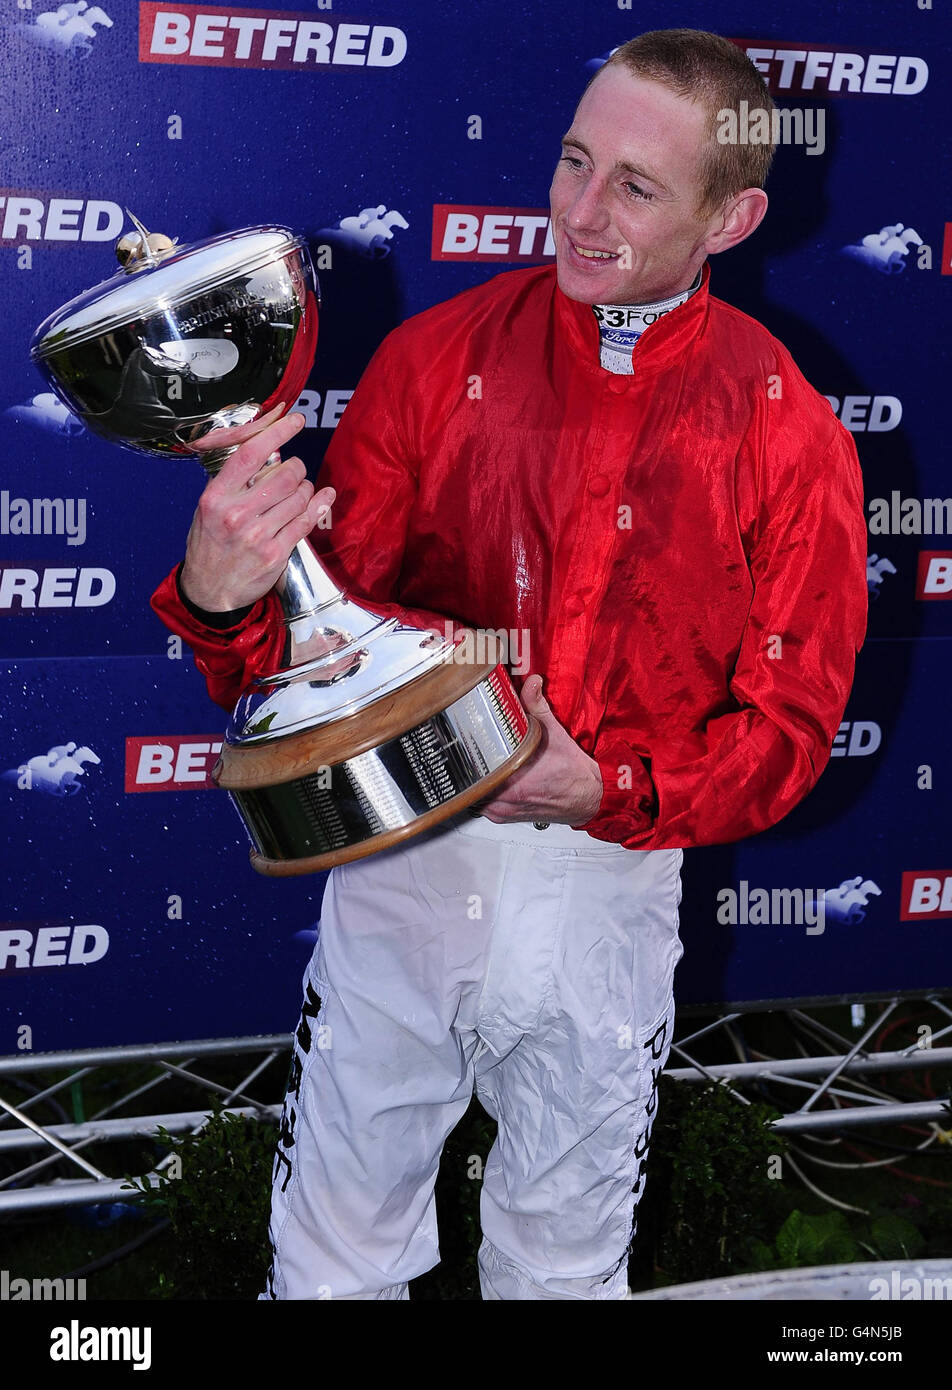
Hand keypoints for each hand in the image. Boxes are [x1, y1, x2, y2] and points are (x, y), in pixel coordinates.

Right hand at [179, 404, 334, 611]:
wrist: (210, 591)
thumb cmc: (209, 545)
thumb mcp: (208, 508)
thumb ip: (233, 483)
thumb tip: (267, 452)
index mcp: (216, 497)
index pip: (251, 454)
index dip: (277, 432)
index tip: (295, 420)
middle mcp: (236, 514)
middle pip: (285, 475)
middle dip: (298, 469)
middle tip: (296, 471)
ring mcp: (258, 535)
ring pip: (300, 497)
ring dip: (307, 490)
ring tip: (300, 493)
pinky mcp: (276, 553)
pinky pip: (306, 521)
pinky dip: (319, 506)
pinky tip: (324, 497)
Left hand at [473, 674, 603, 825]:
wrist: (588, 797)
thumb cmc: (573, 771)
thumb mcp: (555, 733)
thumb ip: (537, 706)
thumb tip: (531, 683)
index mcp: (516, 780)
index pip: (475, 768)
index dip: (466, 753)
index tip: (463, 739)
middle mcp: (506, 799)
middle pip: (469, 782)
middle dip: (467, 764)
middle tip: (465, 747)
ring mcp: (502, 811)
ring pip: (472, 795)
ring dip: (472, 779)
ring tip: (473, 761)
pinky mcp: (503, 817)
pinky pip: (481, 805)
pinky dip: (480, 791)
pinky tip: (484, 778)